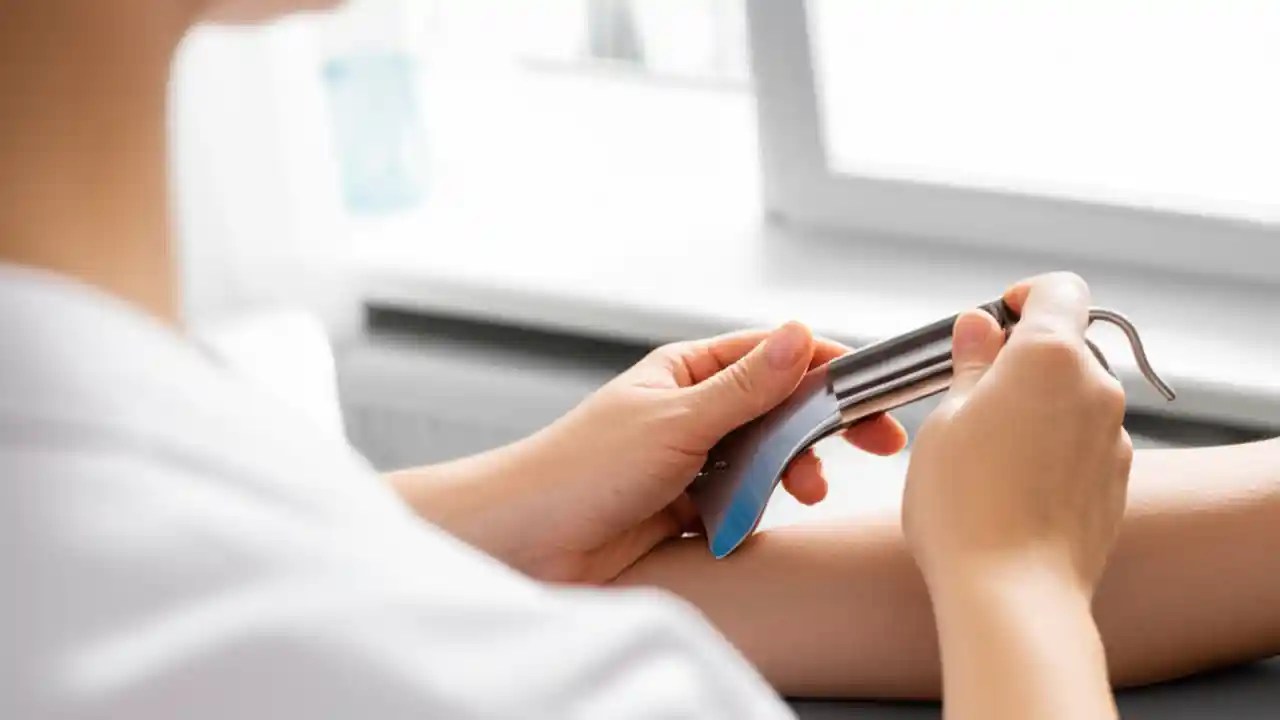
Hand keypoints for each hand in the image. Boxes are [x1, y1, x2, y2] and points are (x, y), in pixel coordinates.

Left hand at [393, 322, 906, 582]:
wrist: (527, 543)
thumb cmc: (583, 469)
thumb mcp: (677, 422)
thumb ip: (747, 388)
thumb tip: (801, 335)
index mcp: (688, 371)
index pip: (774, 355)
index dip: (828, 369)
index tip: (872, 391)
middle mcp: (693, 410)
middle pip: (779, 408)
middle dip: (824, 426)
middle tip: (877, 445)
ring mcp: (691, 459)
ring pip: (766, 458)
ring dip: (788, 473)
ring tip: (801, 491)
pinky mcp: (686, 506)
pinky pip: (741, 501)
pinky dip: (752, 509)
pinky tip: (745, 520)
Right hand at [904, 272, 1133, 598]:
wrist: (1011, 595)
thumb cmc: (965, 506)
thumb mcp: (946, 419)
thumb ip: (972, 364)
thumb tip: (979, 328)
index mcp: (1051, 357)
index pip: (1060, 290)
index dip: (1025, 296)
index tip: (993, 319)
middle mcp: (1095, 389)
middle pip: (1064, 346)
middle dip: (1020, 359)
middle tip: (969, 394)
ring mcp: (1113, 437)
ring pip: (1072, 398)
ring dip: (1035, 407)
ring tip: (983, 451)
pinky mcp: (1115, 481)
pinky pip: (1081, 442)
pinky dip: (1051, 447)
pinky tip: (1010, 485)